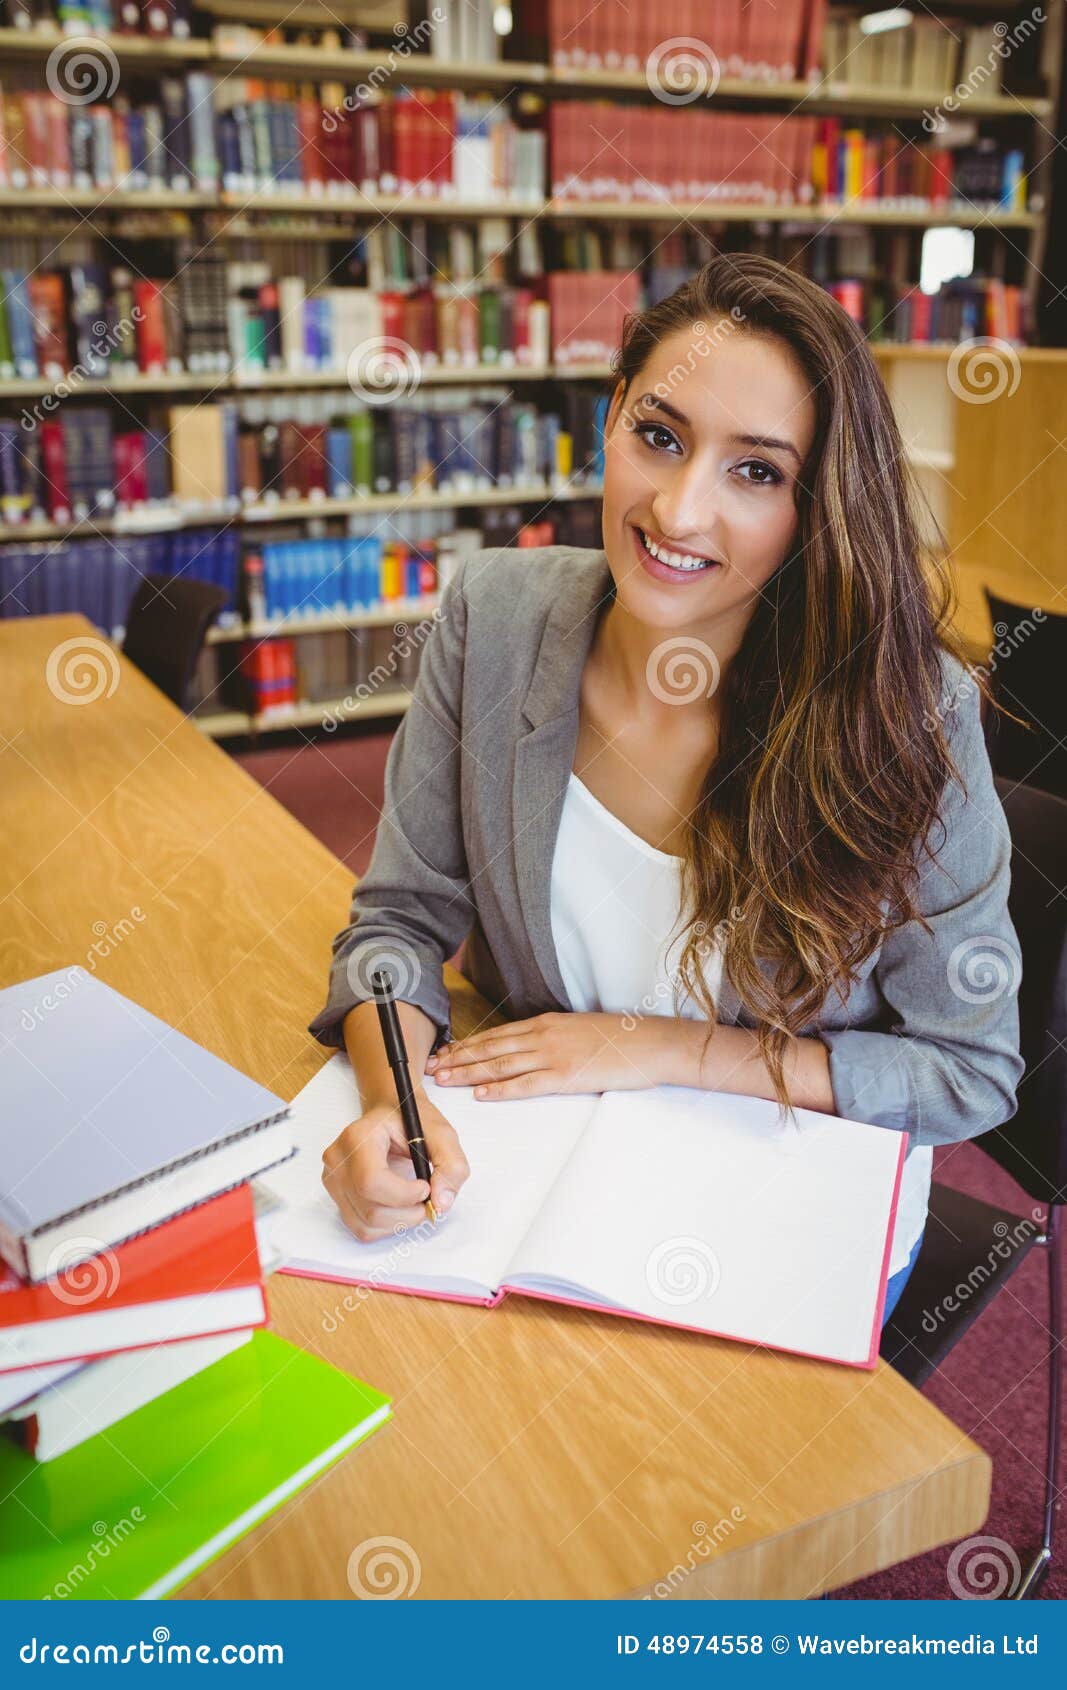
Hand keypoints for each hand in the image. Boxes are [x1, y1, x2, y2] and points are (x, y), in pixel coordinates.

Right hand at [321, 1093, 469, 1241]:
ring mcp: (333, 1180)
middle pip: (370, 1210)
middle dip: (408, 1213)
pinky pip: (361, 1228)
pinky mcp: (337, 1196)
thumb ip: (450, 1165)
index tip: (425, 1186)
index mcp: (358, 1137)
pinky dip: (386, 1226)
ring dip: (399, 1222)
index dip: (404, 1195)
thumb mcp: (441, 1133)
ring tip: (414, 1202)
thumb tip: (441, 1203)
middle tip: (427, 1198)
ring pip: (366, 1225)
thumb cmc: (409, 1121)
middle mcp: (338, 1160)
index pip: (372, 1181)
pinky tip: (398, 1206)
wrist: (388, 1114)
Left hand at [424, 1011, 667, 1099]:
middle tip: (429, 1067)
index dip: (467, 1044)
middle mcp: (543, 1035)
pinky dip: (501, 1090)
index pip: (496, 1034)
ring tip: (443, 1080)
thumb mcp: (579, 1029)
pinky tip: (481, 1095)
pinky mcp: (566, 1075)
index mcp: (546, 1022)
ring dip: (469, 1073)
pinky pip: (526, 1084)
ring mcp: (553, 1054)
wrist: (651, 1042)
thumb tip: (532, 1048)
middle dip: (457, 1058)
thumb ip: (553, 1037)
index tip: (444, 1051)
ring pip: (501, 1064)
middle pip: (490, 1048)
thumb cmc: (621, 1039)